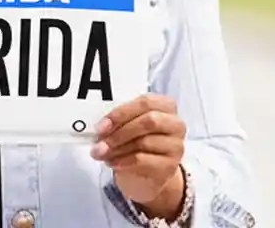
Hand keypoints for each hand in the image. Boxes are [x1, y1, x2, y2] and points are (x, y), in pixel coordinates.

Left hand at [92, 93, 186, 217]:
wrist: (146, 171)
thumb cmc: (135, 139)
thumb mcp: (128, 124)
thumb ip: (119, 120)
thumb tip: (99, 126)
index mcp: (165, 105)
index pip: (146, 102)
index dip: (121, 113)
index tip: (101, 125)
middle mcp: (176, 124)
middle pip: (149, 122)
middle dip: (119, 131)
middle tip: (99, 141)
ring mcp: (176, 146)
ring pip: (144, 142)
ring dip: (117, 148)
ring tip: (101, 153)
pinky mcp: (170, 166)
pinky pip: (144, 160)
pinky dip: (123, 161)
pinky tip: (112, 162)